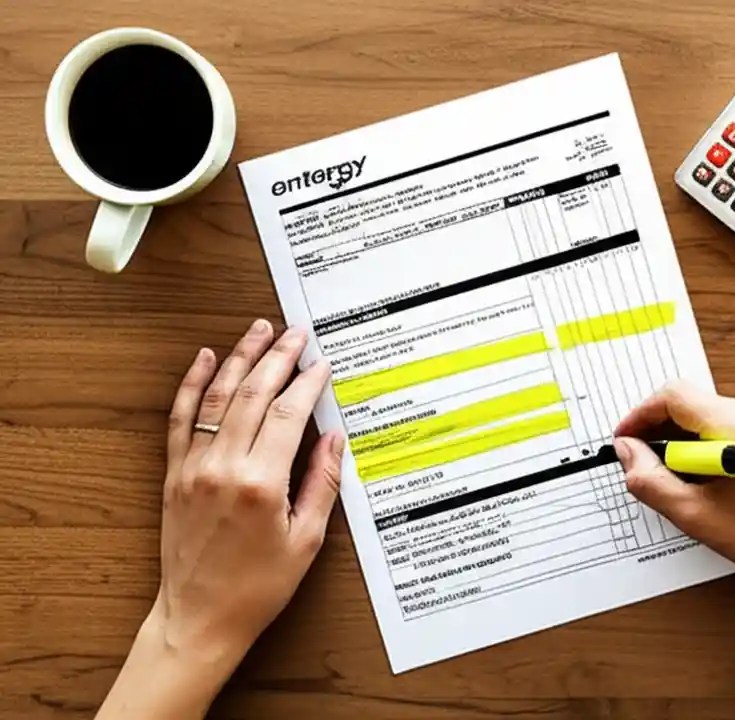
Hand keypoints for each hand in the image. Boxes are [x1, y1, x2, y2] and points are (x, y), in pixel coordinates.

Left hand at [154, 320, 341, 669]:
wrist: (201, 618)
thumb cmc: (258, 587)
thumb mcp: (306, 539)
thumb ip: (322, 483)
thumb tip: (333, 439)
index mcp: (261, 485)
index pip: (286, 415)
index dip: (307, 384)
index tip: (322, 364)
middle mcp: (223, 469)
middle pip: (252, 396)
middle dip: (277, 358)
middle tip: (295, 333)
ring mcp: (194, 469)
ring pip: (216, 398)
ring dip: (238, 359)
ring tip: (258, 331)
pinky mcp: (175, 476)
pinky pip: (181, 419)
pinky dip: (192, 385)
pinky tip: (204, 359)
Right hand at [613, 380, 734, 594]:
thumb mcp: (695, 515)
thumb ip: (650, 480)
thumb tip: (627, 451)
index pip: (674, 395)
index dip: (641, 415)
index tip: (625, 440)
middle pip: (690, 401)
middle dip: (660, 429)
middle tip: (645, 465)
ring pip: (706, 411)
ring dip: (682, 437)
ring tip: (679, 478)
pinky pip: (726, 420)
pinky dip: (704, 440)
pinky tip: (703, 475)